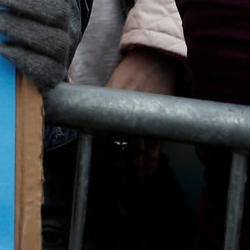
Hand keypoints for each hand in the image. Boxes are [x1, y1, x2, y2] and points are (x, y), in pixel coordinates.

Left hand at [0, 0, 74, 92]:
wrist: (33, 46)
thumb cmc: (28, 0)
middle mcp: (70, 21)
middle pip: (55, 10)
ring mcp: (63, 48)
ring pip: (51, 40)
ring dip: (17, 27)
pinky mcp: (52, 73)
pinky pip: (46, 71)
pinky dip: (21, 58)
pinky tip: (1, 47)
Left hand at [105, 47, 182, 179]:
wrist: (151, 63)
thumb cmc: (126, 77)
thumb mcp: (107, 91)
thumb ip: (100, 112)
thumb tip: (91, 131)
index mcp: (107, 110)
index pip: (100, 142)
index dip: (103, 160)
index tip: (105, 172)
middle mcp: (122, 118)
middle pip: (119, 152)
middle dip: (120, 172)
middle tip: (123, 186)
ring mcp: (141, 121)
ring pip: (137, 154)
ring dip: (137, 172)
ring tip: (137, 184)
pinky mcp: (157, 122)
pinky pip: (153, 147)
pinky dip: (152, 162)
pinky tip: (150, 172)